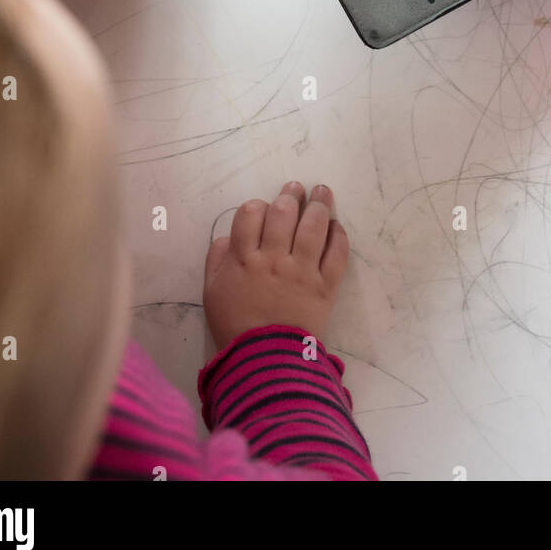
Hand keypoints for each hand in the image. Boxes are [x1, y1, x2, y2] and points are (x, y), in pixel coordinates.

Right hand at [203, 182, 348, 349]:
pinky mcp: (325, 286)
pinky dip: (338, 236)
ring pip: (313, 227)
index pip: (250, 214)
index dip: (257, 205)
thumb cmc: (235, 326)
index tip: (263, 208)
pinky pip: (336, 254)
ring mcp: (302, 271)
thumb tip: (228, 236)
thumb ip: (216, 260)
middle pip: (283, 214)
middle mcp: (273, 259)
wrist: (264, 361)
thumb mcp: (212, 292)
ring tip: (322, 191)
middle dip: (290, 195)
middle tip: (296, 188)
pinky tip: (336, 226)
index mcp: (243, 259)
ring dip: (319, 204)